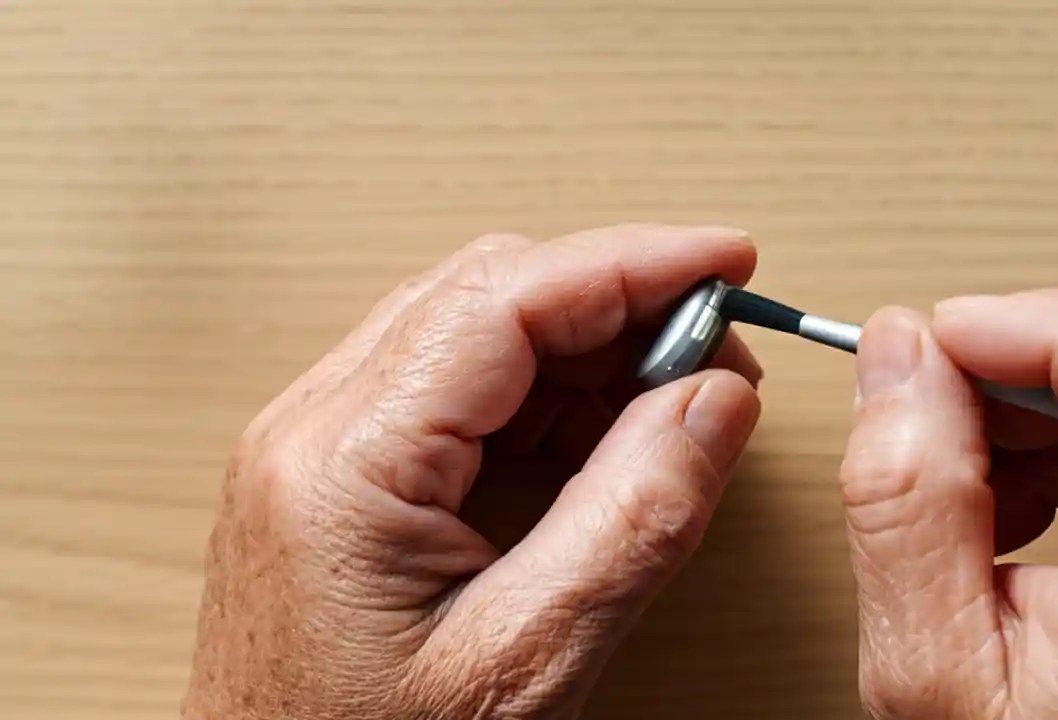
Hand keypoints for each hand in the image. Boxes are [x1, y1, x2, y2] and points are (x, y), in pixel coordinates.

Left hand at [182, 225, 762, 718]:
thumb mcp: (524, 665)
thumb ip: (632, 522)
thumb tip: (714, 402)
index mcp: (344, 462)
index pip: (508, 297)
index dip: (634, 263)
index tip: (726, 260)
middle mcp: (312, 430)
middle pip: (490, 293)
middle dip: (618, 302)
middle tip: (716, 351)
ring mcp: (316, 446)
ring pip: (475, 329)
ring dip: (586, 346)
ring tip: (671, 402)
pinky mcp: (337, 474)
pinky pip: (453, 387)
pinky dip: (542, 393)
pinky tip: (600, 437)